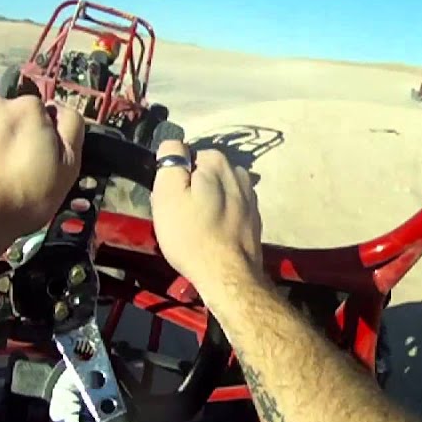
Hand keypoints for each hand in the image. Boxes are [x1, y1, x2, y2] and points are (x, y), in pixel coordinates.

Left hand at [0, 94, 83, 245]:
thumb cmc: (22, 197)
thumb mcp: (67, 168)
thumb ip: (71, 129)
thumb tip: (61, 111)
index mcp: (28, 108)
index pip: (41, 113)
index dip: (42, 137)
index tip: (39, 159)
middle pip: (10, 117)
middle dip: (13, 136)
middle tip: (13, 169)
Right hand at [150, 140, 263, 300]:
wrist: (227, 275)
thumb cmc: (191, 235)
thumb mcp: (167, 193)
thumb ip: (170, 159)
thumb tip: (173, 145)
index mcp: (217, 160)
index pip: (186, 157)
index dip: (175, 179)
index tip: (172, 200)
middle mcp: (239, 172)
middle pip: (203, 175)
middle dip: (192, 191)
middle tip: (181, 218)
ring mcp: (250, 196)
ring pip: (217, 192)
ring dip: (207, 205)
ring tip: (197, 230)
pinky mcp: (254, 218)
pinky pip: (229, 210)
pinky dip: (220, 219)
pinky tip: (213, 237)